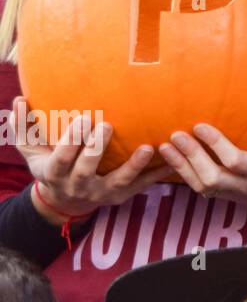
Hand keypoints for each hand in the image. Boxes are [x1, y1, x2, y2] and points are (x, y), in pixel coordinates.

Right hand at [11, 95, 172, 224]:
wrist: (66, 201)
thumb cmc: (50, 164)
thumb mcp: (32, 150)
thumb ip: (24, 127)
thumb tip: (18, 100)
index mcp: (55, 175)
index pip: (60, 161)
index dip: (70, 144)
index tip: (81, 120)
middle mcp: (78, 186)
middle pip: (85, 171)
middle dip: (94, 150)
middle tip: (106, 125)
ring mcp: (101, 193)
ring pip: (118, 182)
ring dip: (133, 166)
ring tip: (148, 148)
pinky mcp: (122, 195)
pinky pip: (141, 186)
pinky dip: (157, 174)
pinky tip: (173, 160)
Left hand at [158, 93, 246, 224]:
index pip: (236, 162)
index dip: (217, 146)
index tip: (201, 126)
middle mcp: (246, 184)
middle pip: (211, 178)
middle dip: (191, 157)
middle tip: (175, 135)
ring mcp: (233, 192)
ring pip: (201, 186)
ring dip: (181, 166)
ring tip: (165, 145)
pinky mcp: (226, 194)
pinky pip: (199, 188)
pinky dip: (183, 173)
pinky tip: (171, 157)